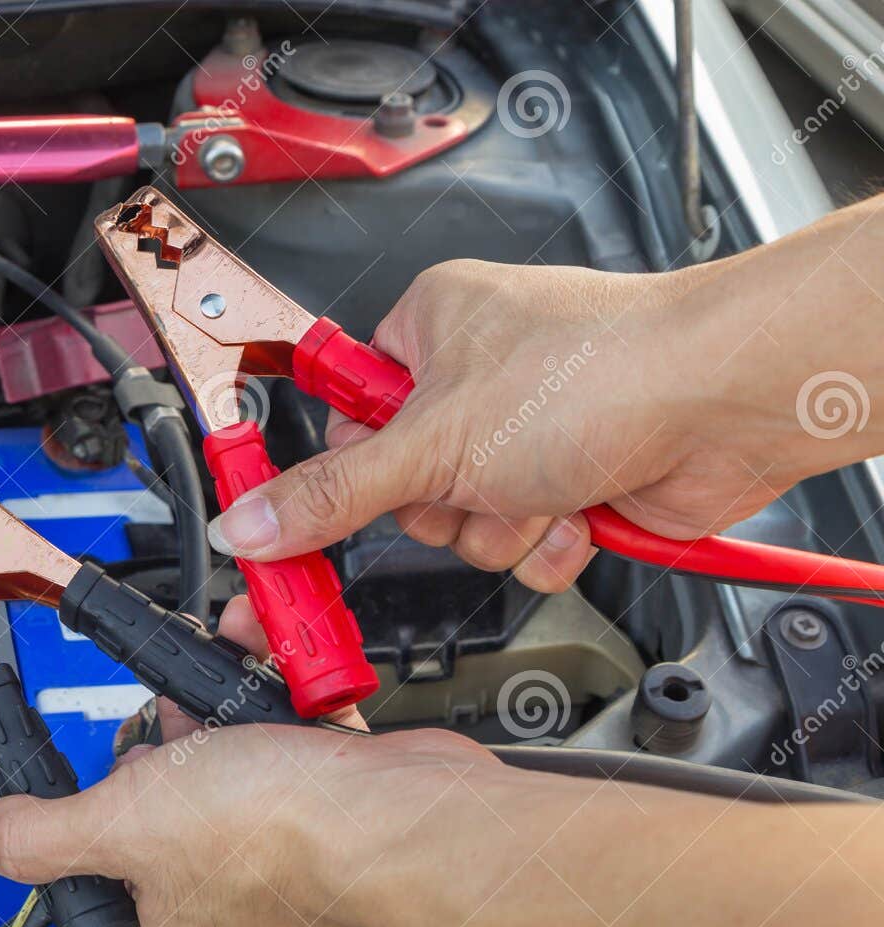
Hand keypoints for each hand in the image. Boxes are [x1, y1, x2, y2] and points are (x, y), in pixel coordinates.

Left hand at [0, 597, 502, 926]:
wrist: (403, 812)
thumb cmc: (282, 837)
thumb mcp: (123, 821)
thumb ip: (43, 834)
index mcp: (171, 918)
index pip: (109, 856)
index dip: (107, 797)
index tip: (119, 760)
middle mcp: (231, 892)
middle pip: (172, 795)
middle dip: (172, 734)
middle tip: (177, 715)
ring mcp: (290, 846)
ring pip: (233, 756)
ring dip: (222, 702)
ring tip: (222, 675)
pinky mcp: (334, 802)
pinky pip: (289, 736)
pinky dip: (278, 695)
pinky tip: (271, 668)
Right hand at [206, 257, 871, 591]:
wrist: (727, 403)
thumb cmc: (602, 371)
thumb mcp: (433, 441)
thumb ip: (334, 493)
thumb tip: (252, 522)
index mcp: (430, 329)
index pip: (346, 414)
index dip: (342, 467)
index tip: (320, 505)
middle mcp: (480, 379)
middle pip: (406, 487)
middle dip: (444, 506)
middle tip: (468, 482)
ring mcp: (532, 433)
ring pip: (468, 526)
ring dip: (502, 526)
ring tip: (541, 486)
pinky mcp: (577, 481)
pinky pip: (525, 545)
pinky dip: (550, 542)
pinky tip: (580, 509)